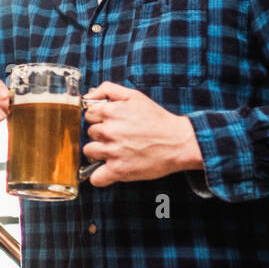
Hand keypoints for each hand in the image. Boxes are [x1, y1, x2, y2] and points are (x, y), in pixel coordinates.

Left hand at [82, 81, 203, 184]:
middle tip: (120, 135)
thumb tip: (88, 95)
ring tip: (117, 150)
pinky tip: (108, 170)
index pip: (89, 114)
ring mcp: (113, 151)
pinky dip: (100, 176)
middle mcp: (109, 131)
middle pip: (90, 132)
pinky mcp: (119, 170)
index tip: (111, 122)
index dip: (100, 118)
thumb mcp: (134, 96)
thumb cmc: (158, 120)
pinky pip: (96, 178)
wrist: (180, 142)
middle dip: (102, 133)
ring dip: (100, 152)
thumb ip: (108, 90)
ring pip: (89, 151)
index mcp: (111, 112)